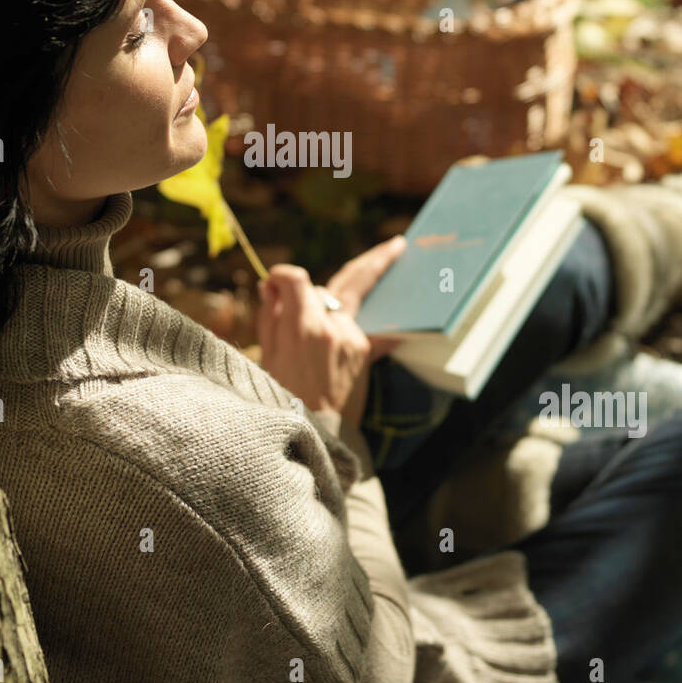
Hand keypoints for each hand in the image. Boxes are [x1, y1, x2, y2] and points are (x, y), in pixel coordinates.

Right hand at [257, 235, 407, 430]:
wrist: (313, 437)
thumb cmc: (279, 399)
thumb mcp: (266, 356)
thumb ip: (271, 316)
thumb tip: (272, 286)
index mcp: (303, 327)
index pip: (297, 280)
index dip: (282, 276)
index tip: (275, 281)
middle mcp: (334, 328)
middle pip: (351, 279)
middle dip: (375, 260)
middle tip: (397, 245)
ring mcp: (354, 340)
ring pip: (352, 303)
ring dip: (356, 291)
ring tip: (396, 261)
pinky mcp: (366, 355)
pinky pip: (377, 329)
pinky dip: (387, 322)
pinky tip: (415, 313)